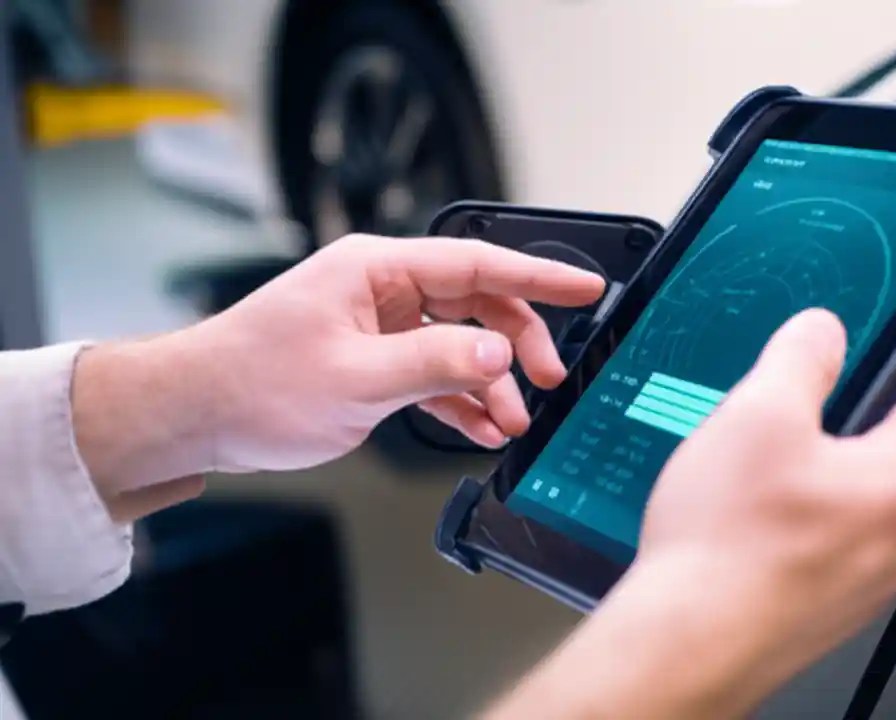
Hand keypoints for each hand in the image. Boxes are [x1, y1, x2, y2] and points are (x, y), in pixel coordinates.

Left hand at [73, 235, 603, 513]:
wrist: (197, 416)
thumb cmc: (253, 385)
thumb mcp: (355, 378)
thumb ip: (434, 363)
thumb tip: (498, 354)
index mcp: (376, 270)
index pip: (475, 262)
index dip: (537, 277)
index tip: (585, 288)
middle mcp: (382, 291)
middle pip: (476, 305)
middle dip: (517, 344)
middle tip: (549, 379)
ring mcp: (379, 327)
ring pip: (460, 345)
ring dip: (490, 384)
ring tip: (511, 421)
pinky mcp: (373, 362)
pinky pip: (434, 374)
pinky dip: (460, 401)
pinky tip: (481, 427)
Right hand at [635, 309, 895, 700]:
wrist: (684, 648)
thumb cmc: (723, 549)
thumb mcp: (757, 415)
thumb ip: (801, 360)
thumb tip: (824, 332)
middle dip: (881, 412)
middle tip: (847, 379)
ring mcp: (866, 583)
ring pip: (866, 502)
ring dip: (838, 466)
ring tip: (779, 449)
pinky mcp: (828, 609)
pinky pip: (836, 542)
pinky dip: (812, 513)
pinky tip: (760, 511)